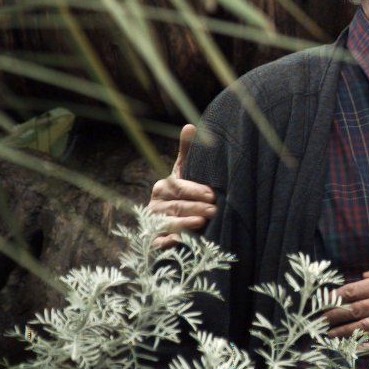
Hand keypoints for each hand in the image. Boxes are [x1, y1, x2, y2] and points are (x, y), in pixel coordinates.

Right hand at [149, 124, 216, 247]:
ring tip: (202, 223)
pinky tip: (179, 242)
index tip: (213, 194)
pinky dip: (168, 242)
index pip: (179, 188)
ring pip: (169, 224)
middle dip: (196, 208)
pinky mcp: (154, 242)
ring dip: (185, 224)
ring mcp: (153, 225)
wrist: (169, 222)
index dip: (195, 191)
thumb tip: (189, 126)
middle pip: (177, 206)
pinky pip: (159, 243)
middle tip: (215, 210)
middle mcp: (155, 206)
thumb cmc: (183, 194)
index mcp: (162, 187)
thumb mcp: (185, 173)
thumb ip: (188, 152)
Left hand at [326, 257, 368, 354]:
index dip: (335, 297)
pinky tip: (353, 352)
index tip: (322, 301)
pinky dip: (366, 349)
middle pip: (352, 310)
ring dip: (342, 333)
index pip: (353, 290)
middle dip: (332, 316)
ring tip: (327, 337)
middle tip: (316, 323)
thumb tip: (366, 275)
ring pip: (362, 328)